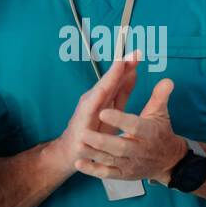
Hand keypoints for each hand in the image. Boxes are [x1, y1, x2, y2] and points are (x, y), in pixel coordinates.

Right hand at [49, 50, 140, 171]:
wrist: (68, 153)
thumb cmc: (92, 128)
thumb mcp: (110, 109)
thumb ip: (121, 91)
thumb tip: (133, 70)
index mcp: (100, 97)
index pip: (114, 79)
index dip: (125, 66)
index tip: (137, 53)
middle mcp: (90, 102)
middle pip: (105, 84)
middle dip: (116, 70)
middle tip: (127, 56)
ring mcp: (83, 115)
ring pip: (95, 98)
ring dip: (105, 84)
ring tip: (116, 70)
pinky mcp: (79, 132)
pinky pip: (86, 120)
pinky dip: (92, 107)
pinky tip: (99, 96)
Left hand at [76, 78, 187, 184]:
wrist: (167, 161)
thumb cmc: (160, 133)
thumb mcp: (160, 114)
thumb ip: (160, 97)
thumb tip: (167, 80)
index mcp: (149, 133)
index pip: (134, 126)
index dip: (119, 119)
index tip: (103, 111)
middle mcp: (139, 150)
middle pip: (120, 147)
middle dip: (102, 141)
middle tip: (85, 132)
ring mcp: (130, 164)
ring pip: (110, 161)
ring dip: (94, 154)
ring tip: (79, 145)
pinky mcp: (123, 174)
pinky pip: (106, 174)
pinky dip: (93, 170)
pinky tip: (79, 164)